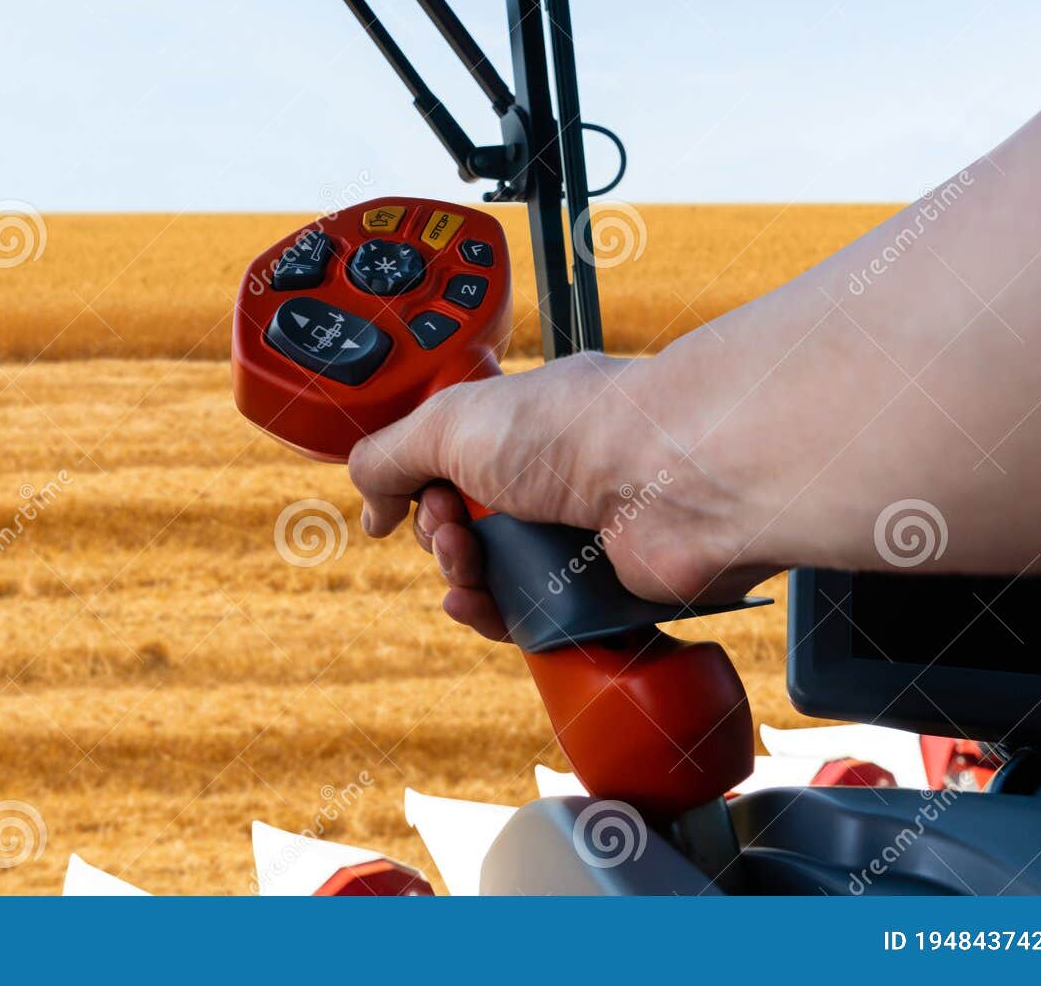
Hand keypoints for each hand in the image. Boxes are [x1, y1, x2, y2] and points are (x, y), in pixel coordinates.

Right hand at [348, 351, 782, 638]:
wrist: (669, 480)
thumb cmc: (577, 431)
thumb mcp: (450, 421)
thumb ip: (388, 455)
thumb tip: (371, 506)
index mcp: (524, 423)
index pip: (456, 460)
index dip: (421, 482)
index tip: (403, 497)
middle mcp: (556, 476)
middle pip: (471, 524)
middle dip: (438, 531)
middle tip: (448, 523)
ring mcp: (580, 535)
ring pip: (497, 577)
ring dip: (461, 576)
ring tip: (466, 563)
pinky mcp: (602, 591)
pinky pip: (533, 620)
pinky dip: (495, 617)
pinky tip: (475, 604)